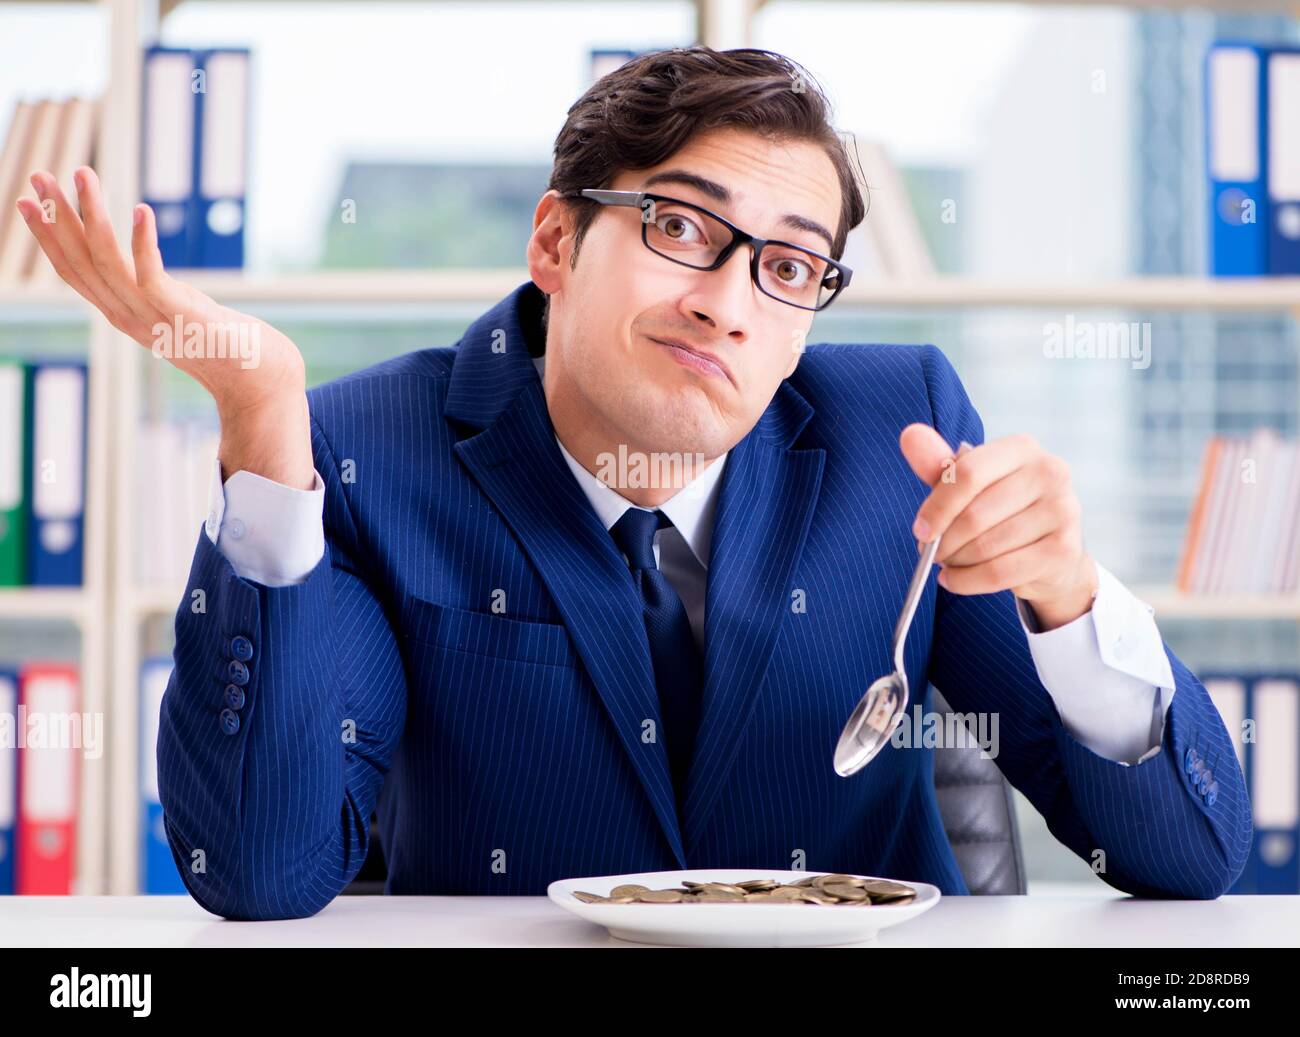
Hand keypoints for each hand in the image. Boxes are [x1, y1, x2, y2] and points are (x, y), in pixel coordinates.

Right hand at [17, 166, 313, 488]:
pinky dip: (144, 243)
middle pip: (80, 263)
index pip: (74, 272)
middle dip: (56, 218)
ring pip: (107, 262)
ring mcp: (153, 318)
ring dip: (91, 216)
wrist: (258, 381)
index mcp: (122, 315)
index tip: (29, 199)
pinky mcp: (182, 317)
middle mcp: (129, 317)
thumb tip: (140, 266)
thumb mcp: (174, 312)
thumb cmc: (223, 344)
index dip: (48, 237)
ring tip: (82, 175)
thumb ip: (152, 292)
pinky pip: (152, 277)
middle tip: (38, 175)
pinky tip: (141, 210)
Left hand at [899, 424, 1097, 629]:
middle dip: (943, 540)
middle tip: (931, 552)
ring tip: (949, 562)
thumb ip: (939, 464)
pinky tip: (954, 579)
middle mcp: (1049, 473)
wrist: (1049, 553)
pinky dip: (967, 581)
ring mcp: (1063, 510)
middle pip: (974, 514)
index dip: (937, 507)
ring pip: (985, 547)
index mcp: (1022, 448)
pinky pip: (1000, 572)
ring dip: (955, 561)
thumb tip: (910, 435)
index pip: (968, 473)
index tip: (920, 530)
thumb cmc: (1002, 510)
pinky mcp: (1064, 550)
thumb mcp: (969, 485)